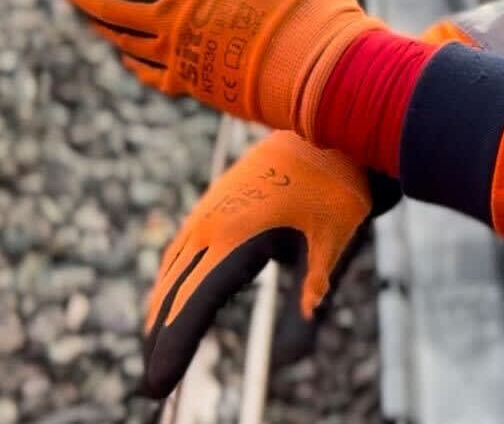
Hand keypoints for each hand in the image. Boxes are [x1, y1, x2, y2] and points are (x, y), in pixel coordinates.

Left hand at [39, 0, 380, 131]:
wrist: (325, 71)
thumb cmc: (311, 3)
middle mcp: (177, 24)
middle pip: (113, 5)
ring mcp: (183, 59)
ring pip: (125, 40)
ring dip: (101, 23)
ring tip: (85, 11)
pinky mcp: (198, 86)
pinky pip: (150, 74)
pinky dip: (131, 62)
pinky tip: (125, 55)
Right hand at [141, 132, 398, 397]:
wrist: (330, 125)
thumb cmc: (338, 190)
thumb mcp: (332, 247)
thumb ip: (309, 300)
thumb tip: (291, 362)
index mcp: (236, 238)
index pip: (193, 307)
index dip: (173, 349)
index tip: (156, 387)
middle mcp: (211, 225)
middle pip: (174, 295)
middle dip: (161, 341)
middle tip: (153, 388)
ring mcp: (208, 211)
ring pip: (172, 272)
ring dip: (161, 313)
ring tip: (156, 351)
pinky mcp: (214, 203)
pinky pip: (180, 251)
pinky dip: (169, 282)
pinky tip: (171, 298)